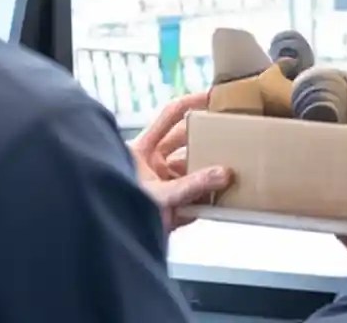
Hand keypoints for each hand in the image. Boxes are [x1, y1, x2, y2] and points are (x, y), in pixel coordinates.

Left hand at [129, 91, 232, 232]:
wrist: (113, 249)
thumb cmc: (118, 212)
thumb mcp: (159, 195)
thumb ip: (192, 185)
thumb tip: (223, 173)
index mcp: (141, 150)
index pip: (170, 116)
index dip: (191, 103)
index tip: (212, 97)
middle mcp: (152, 164)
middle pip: (187, 143)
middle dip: (208, 139)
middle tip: (231, 133)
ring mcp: (163, 185)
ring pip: (195, 170)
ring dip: (212, 172)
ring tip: (233, 169)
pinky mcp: (172, 207)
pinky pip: (197, 197)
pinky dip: (211, 199)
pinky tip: (224, 199)